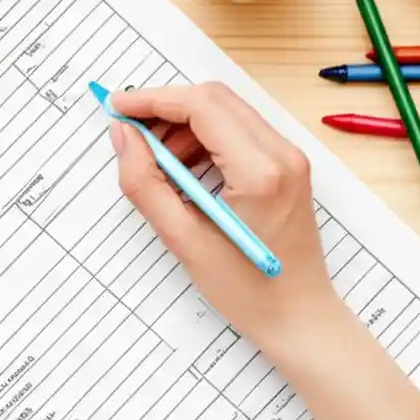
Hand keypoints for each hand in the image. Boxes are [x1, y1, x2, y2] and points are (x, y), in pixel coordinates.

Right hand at [109, 82, 343, 351]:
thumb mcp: (185, 241)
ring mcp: (290, 158)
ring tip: (158, 167)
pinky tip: (186, 173)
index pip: (202, 106)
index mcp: (260, 172)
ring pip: (227, 112)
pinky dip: (206, 140)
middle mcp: (282, 154)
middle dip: (167, 110)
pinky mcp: (288, 167)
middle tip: (131, 136)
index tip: (118, 107)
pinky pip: (240, 133)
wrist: (301, 319)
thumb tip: (123, 137)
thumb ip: (146, 184)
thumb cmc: (250, 293)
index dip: (153, 100)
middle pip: (215, 100)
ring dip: (185, 126)